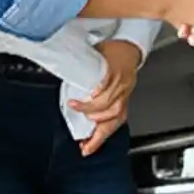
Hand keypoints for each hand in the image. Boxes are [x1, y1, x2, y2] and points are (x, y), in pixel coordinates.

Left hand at [69, 39, 140, 155]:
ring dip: (101, 131)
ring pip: (116, 116)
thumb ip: (83, 62)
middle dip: (91, 116)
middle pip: (109, 106)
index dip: (90, 100)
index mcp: (114, 70)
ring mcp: (125, 93)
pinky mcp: (126, 100)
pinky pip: (119, 119)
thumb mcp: (96, 50)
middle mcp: (121, 84)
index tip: (73, 103)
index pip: (103, 89)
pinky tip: (97, 140)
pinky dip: (107, 132)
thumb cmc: (112, 49)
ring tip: (88, 144)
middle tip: (76, 122)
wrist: (131, 48)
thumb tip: (63, 68)